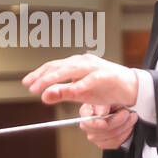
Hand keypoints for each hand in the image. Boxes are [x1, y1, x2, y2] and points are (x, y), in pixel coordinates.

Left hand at [21, 53, 139, 110]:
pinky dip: (81, 84)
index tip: (27, 83)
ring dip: (56, 78)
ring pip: (71, 70)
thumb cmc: (106, 88)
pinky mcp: (106, 75)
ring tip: (44, 86)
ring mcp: (95, 67)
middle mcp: (83, 62)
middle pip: (59, 67)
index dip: (39, 74)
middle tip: (31, 86)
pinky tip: (72, 90)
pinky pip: (91, 79)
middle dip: (43, 77)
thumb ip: (62, 93)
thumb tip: (44, 95)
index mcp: (76, 65)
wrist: (130, 87)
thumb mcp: (80, 93)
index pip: (53, 67)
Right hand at [78, 102, 137, 150]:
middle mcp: (87, 126)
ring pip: (112, 135)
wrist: (116, 111)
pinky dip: (125, 132)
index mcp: (85, 112)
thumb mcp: (107, 98)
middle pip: (103, 128)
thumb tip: (102, 112)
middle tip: (126, 112)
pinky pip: (116, 141)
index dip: (96, 121)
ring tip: (131, 117)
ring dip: (125, 125)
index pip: (88, 119)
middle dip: (118, 120)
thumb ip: (102, 104)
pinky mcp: (103, 144)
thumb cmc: (110, 103)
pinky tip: (128, 125)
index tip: (106, 115)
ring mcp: (94, 137)